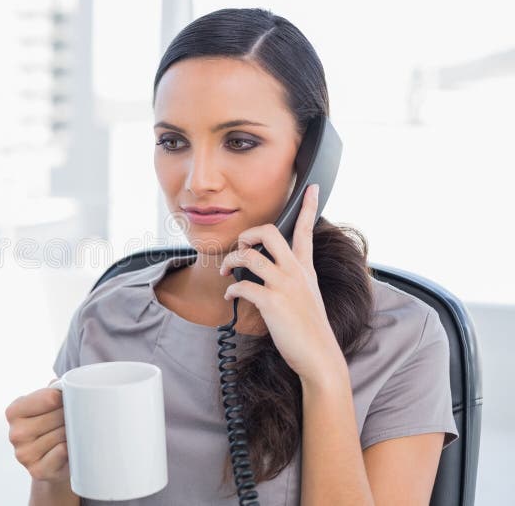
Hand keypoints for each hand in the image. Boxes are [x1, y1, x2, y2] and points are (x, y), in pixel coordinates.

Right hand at [4, 378, 69, 483]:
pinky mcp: (36, 470)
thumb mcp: (47, 404)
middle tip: (74, 419)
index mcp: (14, 411)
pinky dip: (69, 449)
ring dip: (72, 433)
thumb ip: (53, 389)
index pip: (50, 398)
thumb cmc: (51, 425)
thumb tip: (65, 385)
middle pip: (56, 417)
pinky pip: (61, 453)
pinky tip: (68, 448)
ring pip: (61, 435)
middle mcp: (15, 433)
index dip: (65, 398)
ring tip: (71, 433)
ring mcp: (24, 454)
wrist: (51, 460)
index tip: (69, 401)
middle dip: (70, 416)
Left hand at [218, 184, 345, 382]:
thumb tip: (269, 270)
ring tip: (225, 272)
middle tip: (240, 248)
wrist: (319, 356)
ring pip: (249, 257)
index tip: (312, 187)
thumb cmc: (310, 328)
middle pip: (269, 232)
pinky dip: (230, 290)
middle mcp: (296, 271)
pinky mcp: (272, 302)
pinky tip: (229, 297)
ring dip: (230, 261)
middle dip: (247, 234)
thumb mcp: (308, 295)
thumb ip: (293, 277)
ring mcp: (284, 286)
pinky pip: (241, 286)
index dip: (309, 206)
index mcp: (306, 268)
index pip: (307, 230)